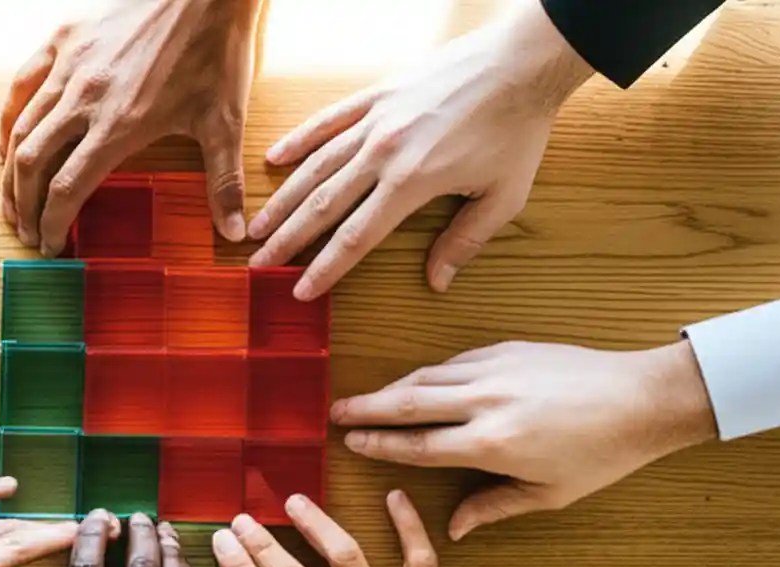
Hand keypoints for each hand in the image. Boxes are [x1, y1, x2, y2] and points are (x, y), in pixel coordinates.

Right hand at [0, 0, 263, 255]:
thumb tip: (235, 235)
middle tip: (26, 232)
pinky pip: (23, 83)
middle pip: (32, 163)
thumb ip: (223, 182)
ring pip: (20, 126)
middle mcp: (85, 97)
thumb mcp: (225, 122)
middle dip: (23, 205)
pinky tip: (10, 140)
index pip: (67, 188)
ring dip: (11, 170)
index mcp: (119, 124)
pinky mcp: (64, 37)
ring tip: (13, 199)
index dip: (52, 223)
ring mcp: (69, 64)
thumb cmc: (215, 53)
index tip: (49, 246)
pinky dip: (10, 117)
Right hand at [247, 0, 592, 298]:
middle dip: (289, 239)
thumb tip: (437, 282)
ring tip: (258, 226)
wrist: (522, 62)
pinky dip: (299, 139)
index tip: (303, 290)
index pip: (357, 236)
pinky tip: (274, 159)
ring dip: (284, 199)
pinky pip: (327, 120)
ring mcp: (375, 120)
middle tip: (261, 264)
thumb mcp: (504, 196)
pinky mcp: (376, 94)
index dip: (327, 268)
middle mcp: (384, 152)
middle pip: (324, 205)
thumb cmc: (518, 130)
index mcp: (413, 182)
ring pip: (316, 166)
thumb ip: (465, 240)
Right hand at [334, 341, 717, 540]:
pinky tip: (417, 381)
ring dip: (392, 388)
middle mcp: (484, 402)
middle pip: (408, 403)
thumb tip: (453, 530)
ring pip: (427, 376)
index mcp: (491, 444)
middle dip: (367, 408)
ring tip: (366, 398)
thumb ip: (493, 506)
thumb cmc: (600, 455)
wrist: (641, 399)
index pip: (418, 444)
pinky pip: (454, 361)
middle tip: (334, 412)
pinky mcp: (506, 349)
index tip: (351, 443)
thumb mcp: (548, 494)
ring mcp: (493, 370)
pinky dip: (429, 373)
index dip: (380, 445)